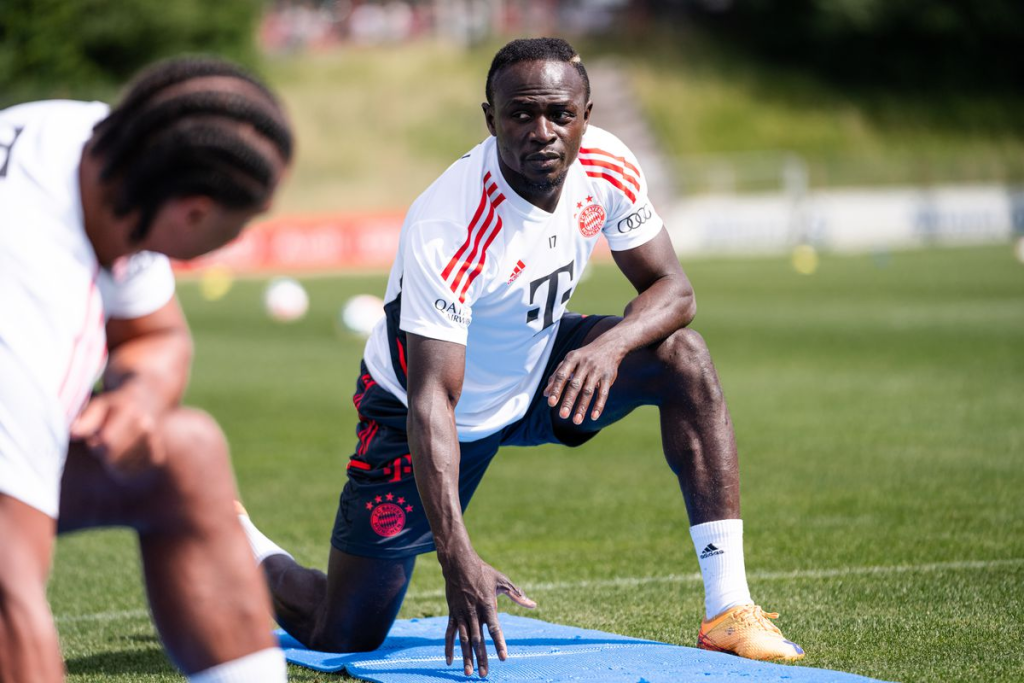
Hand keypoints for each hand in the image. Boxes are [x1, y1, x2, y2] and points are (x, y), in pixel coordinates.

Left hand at [69, 385, 165, 477]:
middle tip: (105, 444)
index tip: (95, 439)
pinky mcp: (158, 458)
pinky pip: (132, 473)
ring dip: (113, 462)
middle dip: (105, 455)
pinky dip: (123, 468)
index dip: (96, 445)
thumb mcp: (100, 405)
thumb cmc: (117, 406)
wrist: (150, 402)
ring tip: (117, 448)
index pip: (107, 441)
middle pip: (115, 457)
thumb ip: (86, 420)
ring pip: (123, 467)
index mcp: (130, 412)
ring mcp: (154, 442)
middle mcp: (146, 427)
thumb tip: (72, 434)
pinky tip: (125, 456)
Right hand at [442, 553, 535, 677]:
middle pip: (478, 639)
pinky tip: (450, 661)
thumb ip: (517, 595)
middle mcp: (474, 612)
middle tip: (485, 674)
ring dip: (466, 657)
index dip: (499, 643)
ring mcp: (461, 613)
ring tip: (469, 673)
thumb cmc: (483, 572)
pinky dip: (449, 647)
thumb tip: (533, 605)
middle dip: (481, 657)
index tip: (503, 658)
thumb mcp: (502, 581)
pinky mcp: (452, 613)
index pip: (494, 628)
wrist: (458, 563)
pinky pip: (450, 633)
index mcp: (488, 604)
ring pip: (464, 640)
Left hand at [543, 341, 623, 424]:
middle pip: (575, 385)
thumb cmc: (584, 356)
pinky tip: (593, 417)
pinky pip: (603, 393)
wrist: (609, 345)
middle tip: (562, 416)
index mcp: (572, 358)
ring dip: (582, 407)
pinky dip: (599, 406)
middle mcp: (585, 364)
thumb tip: (545, 393)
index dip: (556, 389)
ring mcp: (597, 370)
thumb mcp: (569, 361)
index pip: (562, 375)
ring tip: (576, 421)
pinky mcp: (609, 377)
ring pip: (589, 391)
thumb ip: (557, 375)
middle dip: (569, 401)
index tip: (551, 403)